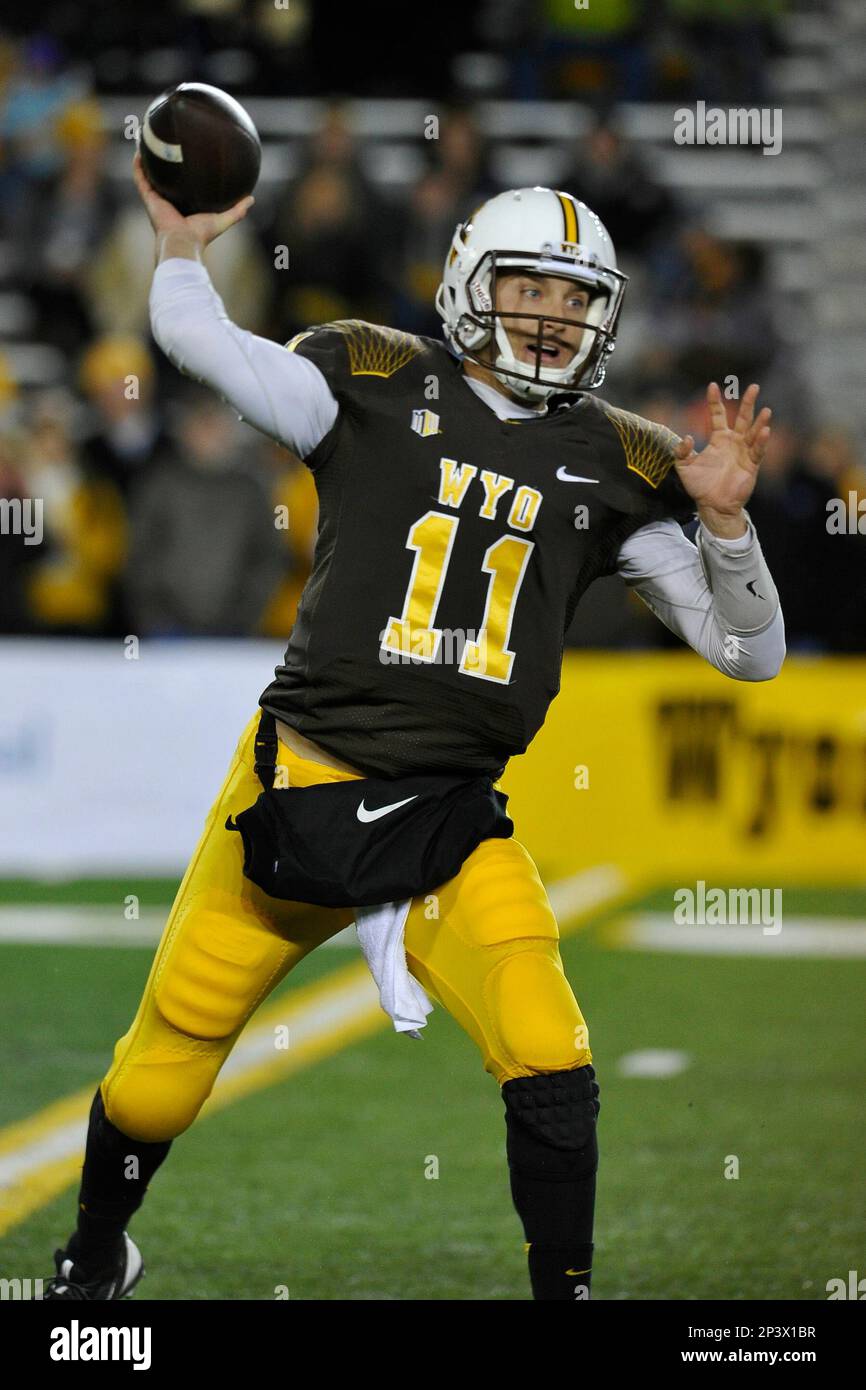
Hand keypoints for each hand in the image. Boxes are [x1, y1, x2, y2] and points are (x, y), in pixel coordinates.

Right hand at [133, 150, 254, 258]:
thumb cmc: (201, 235)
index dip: (182, 176)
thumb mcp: (223, 220)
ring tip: (146, 142)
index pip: (181, 189)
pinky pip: (140, 178)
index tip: (185, 160)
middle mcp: (168, 202)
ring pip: (148, 176)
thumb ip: (237, 210)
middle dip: (162, 165)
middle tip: (165, 146)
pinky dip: (138, 165)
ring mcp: (156, 199)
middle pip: (163, 180)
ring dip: (146, 160)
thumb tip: (251, 198)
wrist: (183, 242)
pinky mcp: (148, 198)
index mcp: (182, 207)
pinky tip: (138, 150)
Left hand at [673, 382, 771, 536]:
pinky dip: (762, 441)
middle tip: (754, 386)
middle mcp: (734, 442)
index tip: (712, 386)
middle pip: (743, 418)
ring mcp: (744, 452)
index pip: (718, 415)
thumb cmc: (699, 486)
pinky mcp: (751, 464)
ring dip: (760, 421)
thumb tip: (687, 437)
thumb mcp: (684, 467)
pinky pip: (758, 450)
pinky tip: (765, 430)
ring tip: (766, 409)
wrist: (712, 505)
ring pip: (754, 432)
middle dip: (748, 402)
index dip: (715, 401)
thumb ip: (682, 451)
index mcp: (719, 439)